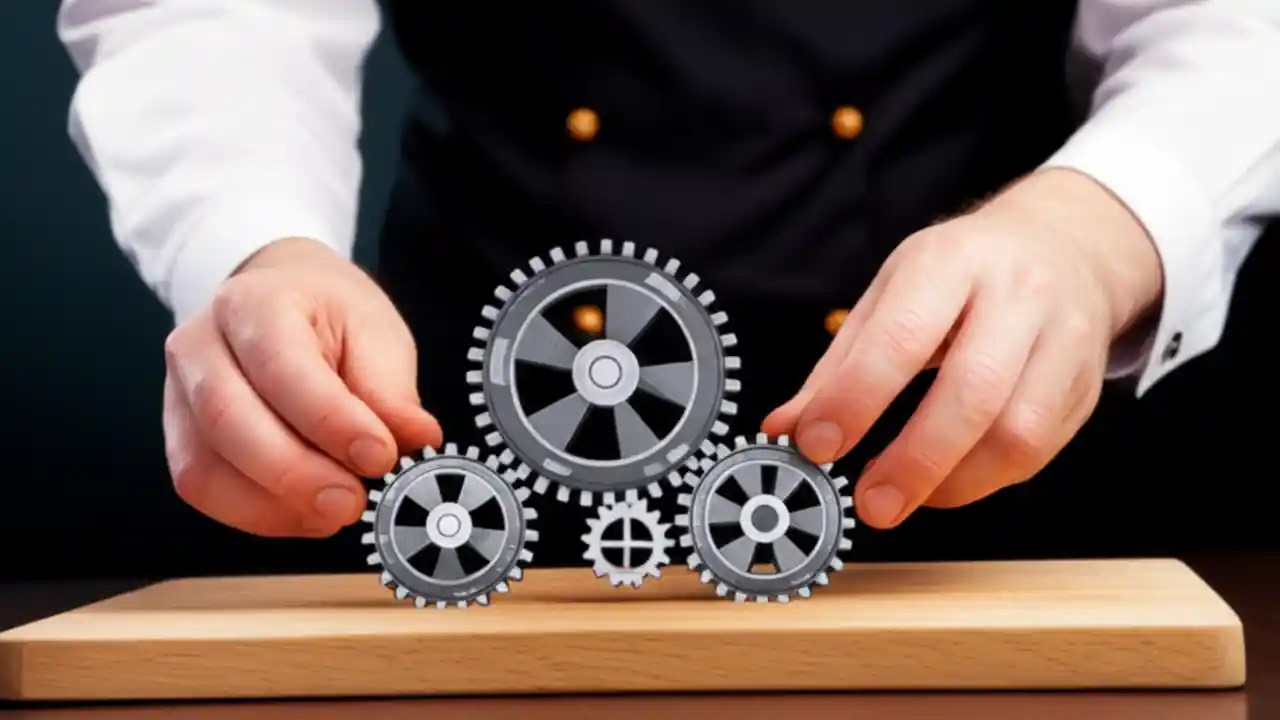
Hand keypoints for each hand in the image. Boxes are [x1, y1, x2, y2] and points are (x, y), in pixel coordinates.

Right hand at [161, 237, 441, 536]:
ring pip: (205, 467)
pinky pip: (204, 490)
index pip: (281, 366)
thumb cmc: (330, 318)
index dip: (331, 421)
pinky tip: (306, 514)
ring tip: (336, 511)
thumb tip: (417, 440)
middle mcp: (200, 345)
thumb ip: (391, 391)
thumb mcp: (376, 334)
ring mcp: (178, 394)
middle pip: (228, 420)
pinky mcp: (180, 438)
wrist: (282, 301)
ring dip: (275, 505)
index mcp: (254, 302)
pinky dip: (258, 515)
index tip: (380, 456)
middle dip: (297, 475)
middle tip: (354, 503)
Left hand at [763, 168, 1162, 528]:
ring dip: (954, 480)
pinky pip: (1039, 450)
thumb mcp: (892, 295)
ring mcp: (1062, 339)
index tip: (818, 445)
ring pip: (1018, 431)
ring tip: (906, 496)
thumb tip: (785, 429)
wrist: (1064, 247)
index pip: (903, 336)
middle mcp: (1016, 295)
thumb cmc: (961, 276)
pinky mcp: (1086, 385)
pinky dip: (984, 480)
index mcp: (951, 262)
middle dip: (915, 460)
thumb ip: (837, 367)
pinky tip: (947, 481)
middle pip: (973, 391)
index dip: (857, 398)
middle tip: (871, 503)